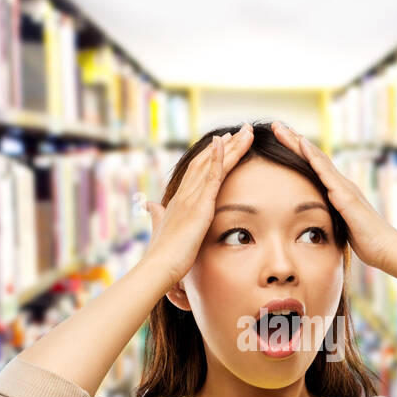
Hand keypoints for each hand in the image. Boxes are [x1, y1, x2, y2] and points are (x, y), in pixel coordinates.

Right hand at [144, 123, 253, 284]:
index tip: (225, 142)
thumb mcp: (161, 230)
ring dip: (231, 145)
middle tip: (242, 129)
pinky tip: (227, 143)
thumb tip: (150, 205)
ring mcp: (191, 198)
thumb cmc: (162, 256)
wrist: (158, 268)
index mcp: (179, 199)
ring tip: (246, 130)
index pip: (198, 170)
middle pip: (206, 160)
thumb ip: (157, 216)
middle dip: (226, 144)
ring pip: (212, 163)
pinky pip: (212, 177)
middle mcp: (184, 193)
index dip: (212, 154)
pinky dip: (220, 158)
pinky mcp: (199, 206)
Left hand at [270, 120, 396, 271]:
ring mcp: (345, 188)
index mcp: (338, 192)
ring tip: (281, 128)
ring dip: (298, 142)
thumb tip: (315, 222)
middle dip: (294, 140)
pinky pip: (326, 173)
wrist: (387, 249)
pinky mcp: (347, 197)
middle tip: (276, 124)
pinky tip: (302, 144)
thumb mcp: (341, 228)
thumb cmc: (366, 242)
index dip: (298, 152)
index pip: (315, 166)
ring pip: (318, 159)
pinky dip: (313, 157)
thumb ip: (331, 218)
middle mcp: (342, 184)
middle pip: (314, 156)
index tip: (281, 139)